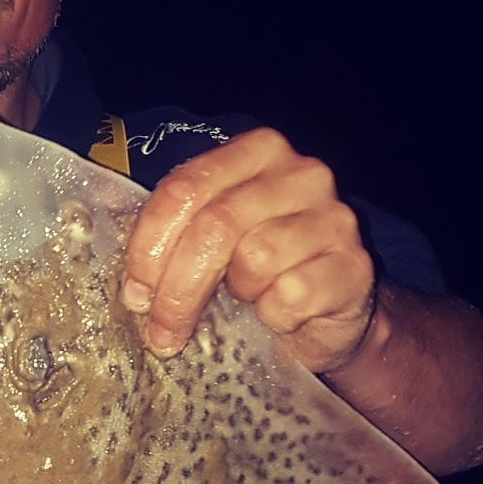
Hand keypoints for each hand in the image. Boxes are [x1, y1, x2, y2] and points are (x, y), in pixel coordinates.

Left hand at [120, 127, 374, 373]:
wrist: (332, 315)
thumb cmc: (263, 275)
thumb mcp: (215, 242)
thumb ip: (177, 233)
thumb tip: (128, 278)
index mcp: (257, 152)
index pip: (184, 188)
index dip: (149, 246)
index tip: (135, 294)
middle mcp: (302, 173)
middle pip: (214, 226)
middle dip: (176, 288)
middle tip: (161, 331)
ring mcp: (334, 217)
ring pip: (254, 259)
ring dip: (238, 296)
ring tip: (248, 303)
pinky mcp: (354, 266)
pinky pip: (289, 296)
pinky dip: (274, 317)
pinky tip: (282, 316)